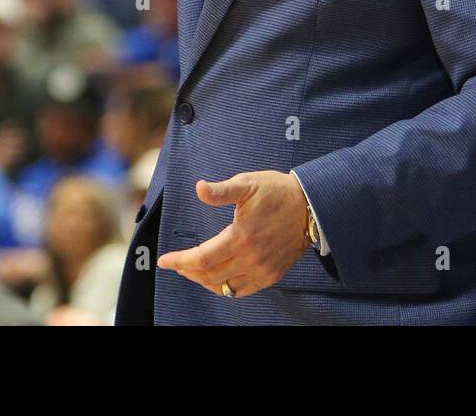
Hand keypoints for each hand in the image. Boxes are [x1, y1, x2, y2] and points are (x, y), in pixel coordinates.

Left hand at [157, 171, 308, 298]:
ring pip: (224, 286)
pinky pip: (242, 290)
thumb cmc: (277, 191)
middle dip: (188, 271)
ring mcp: (263, 270)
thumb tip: (199, 188)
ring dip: (204, 280)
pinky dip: (225, 287)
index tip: (165, 261)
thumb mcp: (247, 184)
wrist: (311, 206)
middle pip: (209, 275)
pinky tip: (218, 278)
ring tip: (192, 271)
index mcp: (241, 237)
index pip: (202, 258)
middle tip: (176, 263)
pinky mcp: (272, 275)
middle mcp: (251, 259)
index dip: (180, 261)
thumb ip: (221, 191)